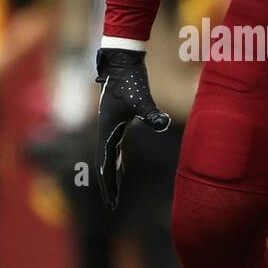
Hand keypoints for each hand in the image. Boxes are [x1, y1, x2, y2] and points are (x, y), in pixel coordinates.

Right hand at [95, 47, 169, 208]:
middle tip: (112, 205)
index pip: (105, 165)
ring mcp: (110, 127)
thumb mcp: (141, 98)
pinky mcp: (116, 122)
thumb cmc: (130, 80)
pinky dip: (116, 161)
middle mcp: (106, 131)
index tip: (112, 202)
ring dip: (111, 175)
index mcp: (108, 131)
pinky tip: (121, 166)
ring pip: (108, 157)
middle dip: (108, 186)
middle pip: (105, 165)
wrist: (121, 62)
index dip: (109, 184)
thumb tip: (163, 123)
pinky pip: (114, 148)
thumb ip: (151, 113)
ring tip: (115, 192)